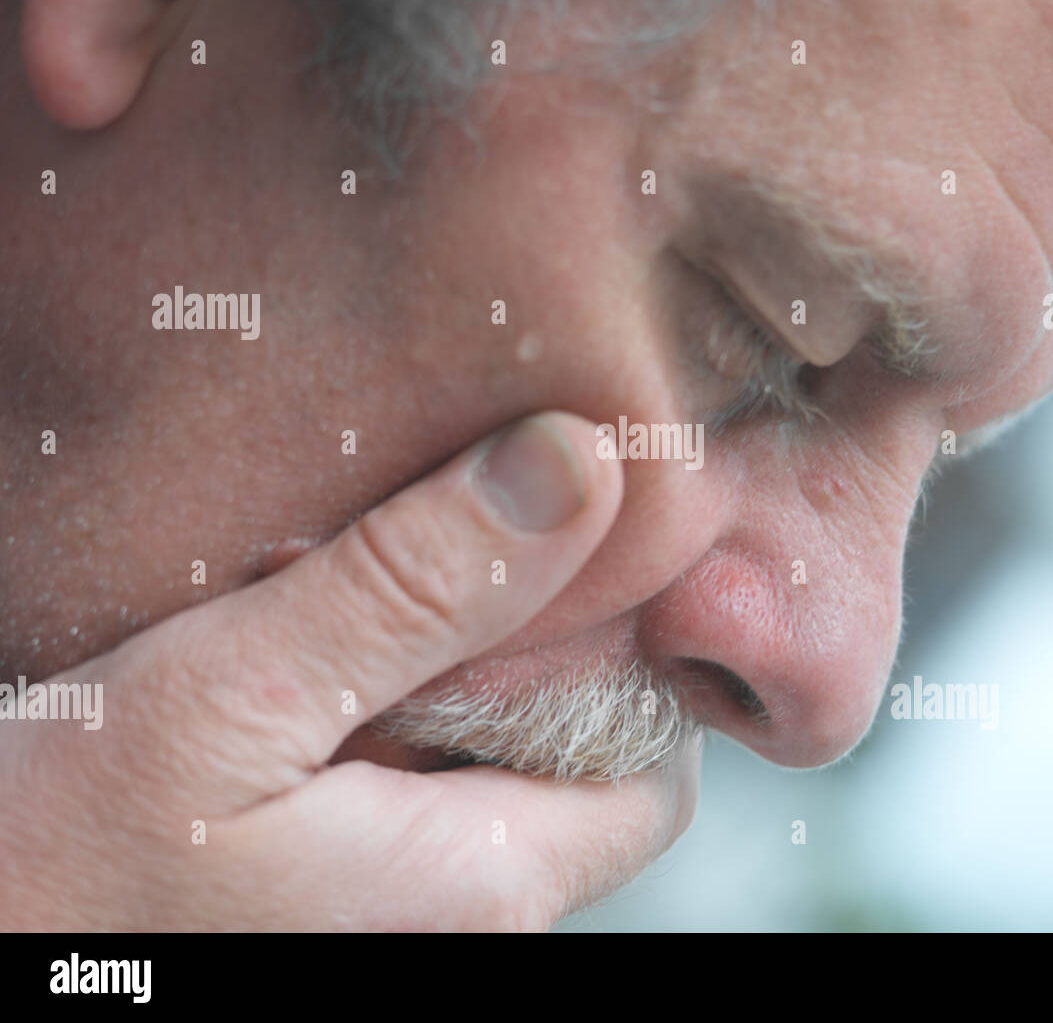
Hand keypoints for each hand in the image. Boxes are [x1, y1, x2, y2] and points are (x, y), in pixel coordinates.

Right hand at [0, 413, 699, 930]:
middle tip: (426, 542)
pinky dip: (368, 699)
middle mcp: (457, 920)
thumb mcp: (238, 695)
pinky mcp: (324, 893)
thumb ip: (416, 588)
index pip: (655, 780)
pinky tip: (289, 642)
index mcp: (482, 886)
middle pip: (568, 760)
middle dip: (518, 642)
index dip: (640, 666)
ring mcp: (389, 912)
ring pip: (478, 761)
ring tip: (331, 583)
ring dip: (428, 658)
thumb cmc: (50, 868)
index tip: (584, 561)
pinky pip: (399, 782)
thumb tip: (584, 469)